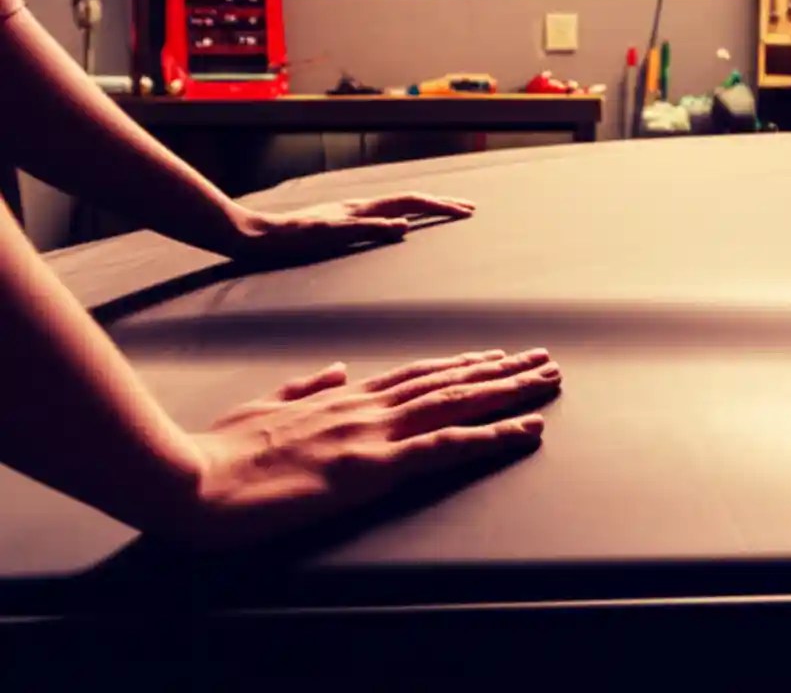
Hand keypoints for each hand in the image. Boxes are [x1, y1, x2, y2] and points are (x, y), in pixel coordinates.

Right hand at [183, 348, 559, 548]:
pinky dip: (493, 435)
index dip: (460, 365)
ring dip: (510, 391)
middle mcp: (367, 406)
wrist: (193, 481)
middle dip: (500, 369)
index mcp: (342, 395)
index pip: (416, 374)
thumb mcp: (266, 406)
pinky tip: (526, 429)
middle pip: (448, 380)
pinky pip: (448, 447)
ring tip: (548, 380)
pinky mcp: (373, 467)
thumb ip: (305, 386)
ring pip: (458, 403)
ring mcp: (373, 433)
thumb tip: (338, 369)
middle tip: (542, 358)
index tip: (494, 356)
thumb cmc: (222, 453)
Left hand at [231, 192, 475, 259]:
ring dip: (424, 208)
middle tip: (467, 208)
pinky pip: (384, 216)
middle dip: (440, 203)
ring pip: (397, 206)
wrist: (258, 237)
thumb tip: (405, 226)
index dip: (440, 206)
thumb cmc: (291, 240)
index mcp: (361, 209)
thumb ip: (368, 230)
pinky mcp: (341, 224)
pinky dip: (404, 216)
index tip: (466, 212)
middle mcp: (358, 207)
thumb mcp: (331, 236)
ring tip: (443, 211)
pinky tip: (402, 223)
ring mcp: (350, 214)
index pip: (411, 202)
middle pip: (409, 200)